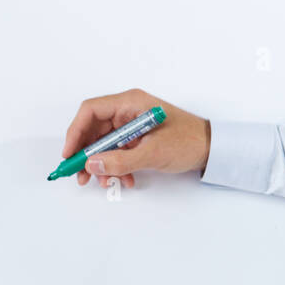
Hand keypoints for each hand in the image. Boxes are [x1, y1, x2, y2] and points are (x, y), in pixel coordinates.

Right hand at [61, 88, 210, 187]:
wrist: (214, 149)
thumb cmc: (189, 142)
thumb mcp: (153, 153)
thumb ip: (121, 160)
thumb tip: (91, 164)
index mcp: (131, 103)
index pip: (91, 111)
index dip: (75, 132)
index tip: (70, 155)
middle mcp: (129, 110)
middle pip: (94, 129)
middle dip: (87, 154)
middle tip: (81, 176)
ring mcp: (134, 124)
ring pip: (105, 143)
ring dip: (102, 163)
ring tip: (105, 182)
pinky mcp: (139, 137)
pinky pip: (119, 150)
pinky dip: (117, 165)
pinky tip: (125, 180)